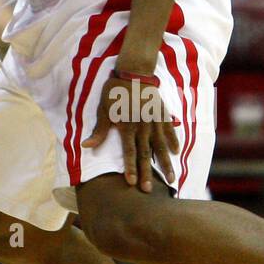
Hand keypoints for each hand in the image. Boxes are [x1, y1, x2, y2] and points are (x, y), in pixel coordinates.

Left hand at [81, 71, 179, 192]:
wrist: (133, 72)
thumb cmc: (114, 92)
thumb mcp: (103, 110)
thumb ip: (99, 131)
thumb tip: (86, 147)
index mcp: (128, 126)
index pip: (129, 152)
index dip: (130, 168)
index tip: (133, 183)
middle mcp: (143, 127)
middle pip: (146, 154)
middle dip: (148, 173)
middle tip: (150, 191)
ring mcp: (155, 121)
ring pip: (161, 146)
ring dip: (166, 163)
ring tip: (172, 179)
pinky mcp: (162, 114)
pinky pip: (170, 130)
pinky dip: (173, 141)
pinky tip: (177, 152)